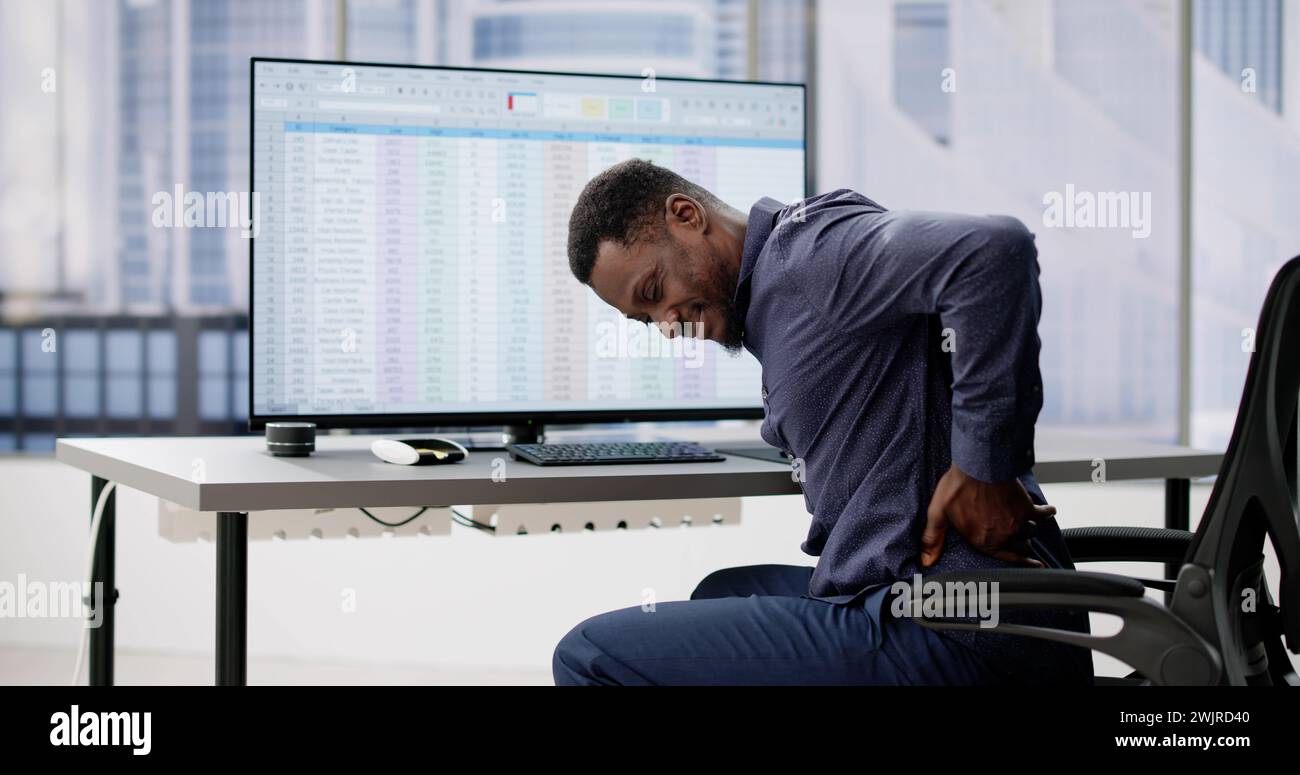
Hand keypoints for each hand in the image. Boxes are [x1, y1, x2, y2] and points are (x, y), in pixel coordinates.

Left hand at [920, 462, 1055, 567]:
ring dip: (1029, 530)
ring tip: (1027, 526)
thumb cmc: (957, 487)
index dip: (1018, 563)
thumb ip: (933, 538)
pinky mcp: (1026, 507)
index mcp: (983, 541)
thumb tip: (925, 560)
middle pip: (1020, 548)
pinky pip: (1042, 515)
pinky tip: (1051, 511)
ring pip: (1030, 532)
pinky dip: (1047, 513)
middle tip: (1025, 547)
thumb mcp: (938, 513)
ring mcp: (1017, 522)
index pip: (1004, 558)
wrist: (979, 464)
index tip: (1030, 565)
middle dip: (1021, 548)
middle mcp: (1004, 535)